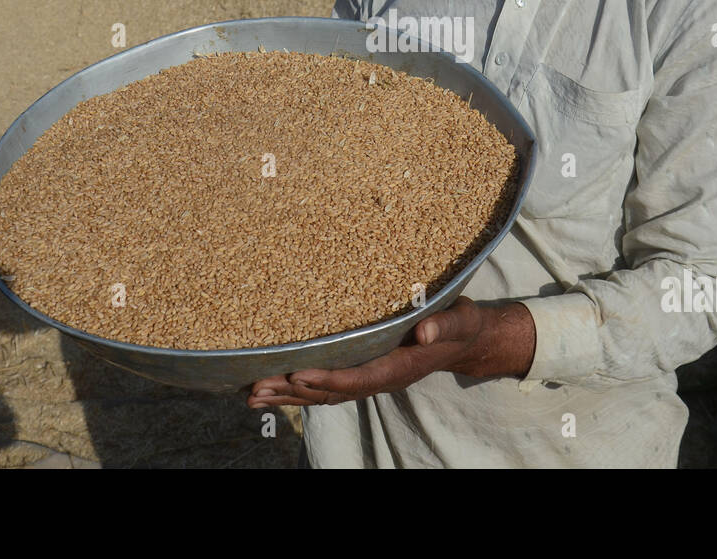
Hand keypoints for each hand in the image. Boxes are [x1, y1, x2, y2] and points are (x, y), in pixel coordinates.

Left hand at [246, 297, 534, 407]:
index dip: (326, 378)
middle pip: (330, 392)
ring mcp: (370, 379)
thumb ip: (445, 324)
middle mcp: (379, 379)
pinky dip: (298, 389)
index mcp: (398, 368)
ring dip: (287, 395)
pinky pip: (326, 387)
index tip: (297, 373)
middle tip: (255, 388)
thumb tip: (427, 330)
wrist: (464, 340)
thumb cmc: (459, 325)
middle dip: (292, 391)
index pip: (356, 378)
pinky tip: (273, 387)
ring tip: (251, 396)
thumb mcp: (459, 320)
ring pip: (323, 394)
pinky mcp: (363, 372)